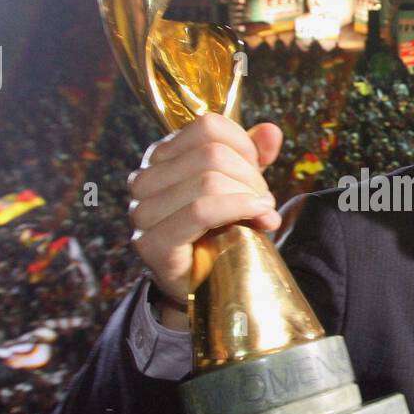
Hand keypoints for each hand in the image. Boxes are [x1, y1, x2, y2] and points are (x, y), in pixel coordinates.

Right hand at [128, 112, 282, 327]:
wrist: (203, 286)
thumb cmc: (219, 231)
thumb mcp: (239, 186)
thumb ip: (253, 156)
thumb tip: (271, 132)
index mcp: (160, 157)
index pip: (208, 126)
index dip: (244, 146)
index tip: (259, 171)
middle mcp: (143, 180)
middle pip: (212, 154)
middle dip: (251, 178)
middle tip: (265, 202)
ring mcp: (142, 212)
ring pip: (208, 180)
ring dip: (249, 197)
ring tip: (262, 215)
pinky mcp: (151, 243)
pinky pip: (200, 211)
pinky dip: (238, 210)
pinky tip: (260, 219)